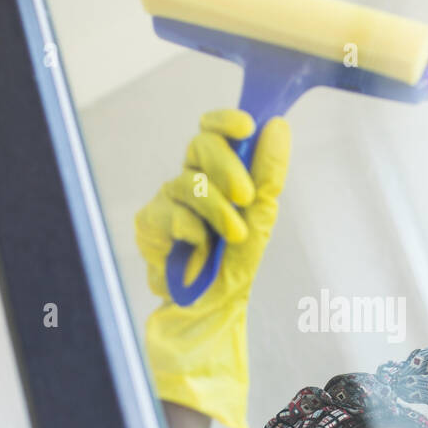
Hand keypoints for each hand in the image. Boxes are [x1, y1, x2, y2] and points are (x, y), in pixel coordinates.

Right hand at [135, 109, 290, 427]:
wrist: (212, 306)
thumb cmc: (235, 259)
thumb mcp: (261, 216)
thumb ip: (269, 173)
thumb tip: (278, 127)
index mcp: (218, 171)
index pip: (216, 129)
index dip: (226, 120)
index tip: (246, 126)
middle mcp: (191, 179)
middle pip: (200, 146)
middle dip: (228, 168)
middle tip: (246, 196)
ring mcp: (167, 199)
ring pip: (188, 183)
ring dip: (217, 210)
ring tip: (234, 235)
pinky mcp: (149, 223)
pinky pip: (168, 213)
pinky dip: (190, 229)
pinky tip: (199, 246)